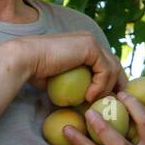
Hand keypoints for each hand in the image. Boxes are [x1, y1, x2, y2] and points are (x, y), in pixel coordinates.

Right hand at [7, 32, 127, 104]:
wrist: (26, 59)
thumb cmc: (38, 72)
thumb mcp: (62, 80)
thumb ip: (77, 84)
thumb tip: (86, 99)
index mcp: (84, 45)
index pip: (107, 63)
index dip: (112, 82)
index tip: (109, 101)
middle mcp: (90, 40)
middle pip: (115, 64)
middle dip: (118, 85)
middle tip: (114, 104)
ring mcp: (91, 41)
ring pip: (113, 68)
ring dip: (107, 89)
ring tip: (94, 102)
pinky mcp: (90, 47)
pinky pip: (105, 70)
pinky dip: (100, 85)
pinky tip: (88, 96)